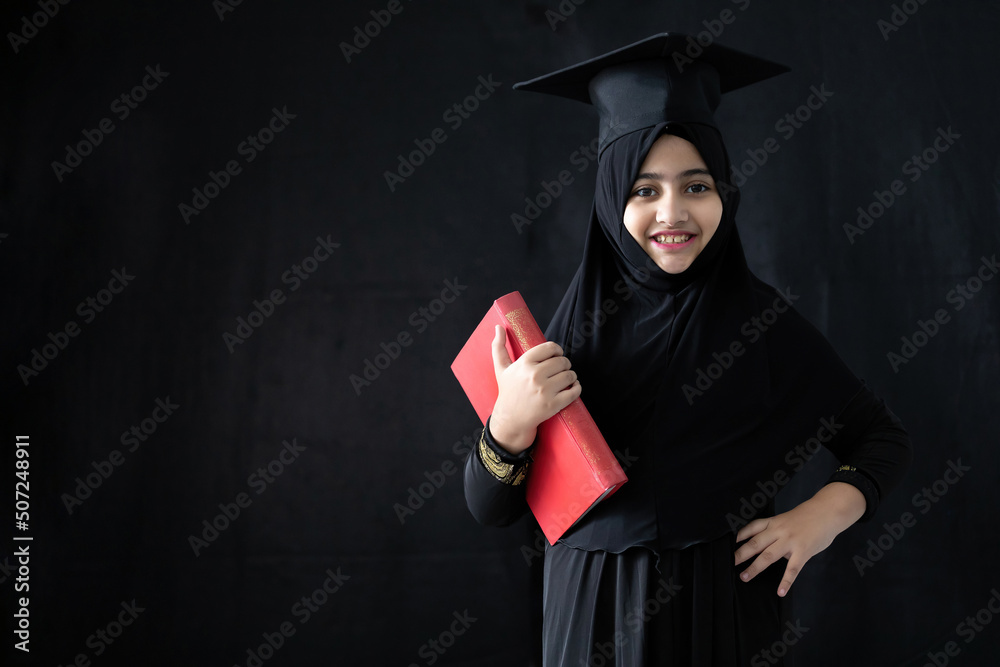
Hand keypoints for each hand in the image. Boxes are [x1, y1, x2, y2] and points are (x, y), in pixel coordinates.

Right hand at [488, 325, 581, 454]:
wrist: (510, 419)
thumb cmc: (507, 391)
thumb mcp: (501, 369)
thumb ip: (498, 346)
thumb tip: (498, 327)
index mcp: (524, 363)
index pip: (551, 348)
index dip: (557, 350)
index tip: (557, 355)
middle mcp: (534, 376)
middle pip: (562, 361)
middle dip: (564, 364)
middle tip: (561, 369)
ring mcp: (545, 391)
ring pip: (570, 375)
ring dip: (571, 376)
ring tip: (566, 378)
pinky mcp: (553, 405)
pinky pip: (574, 391)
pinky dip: (577, 388)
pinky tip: (573, 387)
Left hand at [733, 482, 864, 595]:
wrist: (828, 511)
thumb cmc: (807, 516)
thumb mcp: (786, 519)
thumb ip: (776, 532)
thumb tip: (768, 548)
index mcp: (773, 522)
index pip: (752, 528)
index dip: (740, 536)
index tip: (728, 544)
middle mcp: (778, 531)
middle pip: (755, 543)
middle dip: (741, 554)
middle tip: (730, 563)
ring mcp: (790, 542)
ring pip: (768, 556)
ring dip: (755, 568)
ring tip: (744, 577)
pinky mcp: (803, 552)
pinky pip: (792, 569)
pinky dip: (786, 582)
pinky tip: (780, 592)